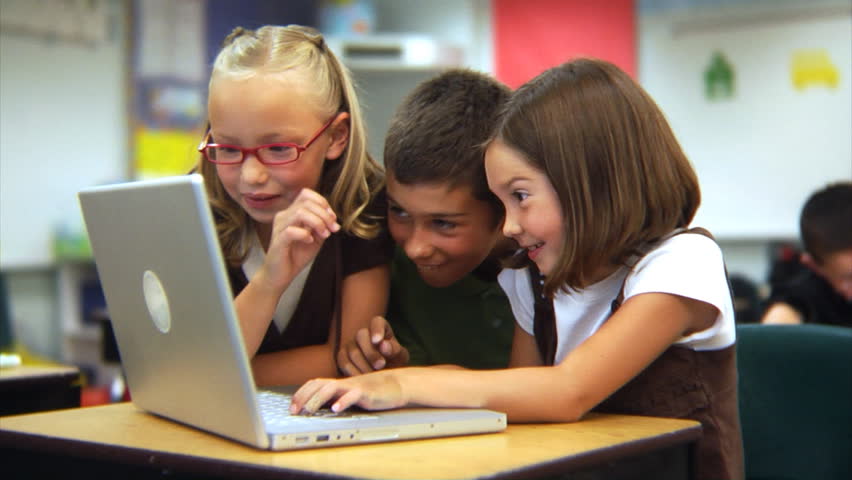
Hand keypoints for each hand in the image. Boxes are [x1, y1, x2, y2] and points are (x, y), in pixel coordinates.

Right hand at [259, 189, 339, 290]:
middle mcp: (284, 216)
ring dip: (317, 222)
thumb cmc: (295, 255)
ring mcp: (279, 227)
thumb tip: (333, 219)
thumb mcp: (315, 238)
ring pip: (300, 213)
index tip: (333, 218)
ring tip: (324, 234)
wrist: (280, 275)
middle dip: (324, 214)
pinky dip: (305, 234)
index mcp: (292, 213)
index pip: (307, 194)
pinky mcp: (278, 241)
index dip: (322, 202)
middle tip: (333, 228)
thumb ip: (322, 226)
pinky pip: (291, 230)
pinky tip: (310, 241)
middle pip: (306, 202)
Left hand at [289, 370, 406, 413]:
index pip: (314, 384)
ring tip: (308, 411)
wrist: (396, 385)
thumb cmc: (372, 392)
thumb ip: (336, 398)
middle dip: (303, 397)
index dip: (300, 394)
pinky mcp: (366, 392)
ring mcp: (354, 386)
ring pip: (331, 389)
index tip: (291, 406)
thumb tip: (317, 408)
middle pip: (318, 385)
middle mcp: (343, 383)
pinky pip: (352, 395)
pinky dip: (343, 401)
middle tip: (294, 411)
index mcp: (338, 383)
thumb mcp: (350, 394)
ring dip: (317, 399)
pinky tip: (335, 409)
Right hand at [337, 316, 409, 375]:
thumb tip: (384, 345)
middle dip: (371, 352)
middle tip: (381, 365)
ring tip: (375, 376)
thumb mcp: (399, 355)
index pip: (377, 322)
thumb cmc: (394, 360)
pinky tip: (364, 379)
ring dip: (365, 365)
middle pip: (361, 336)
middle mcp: (362, 333)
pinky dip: (354, 372)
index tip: (378, 340)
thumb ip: (394, 349)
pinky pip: (345, 363)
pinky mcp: (342, 357)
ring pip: (353, 352)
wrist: (383, 373)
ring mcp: (350, 344)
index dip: (376, 330)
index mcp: (379, 326)